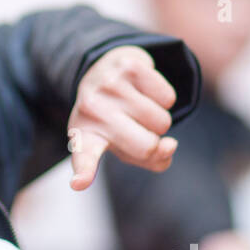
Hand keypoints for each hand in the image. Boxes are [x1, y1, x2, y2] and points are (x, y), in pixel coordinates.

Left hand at [68, 45, 177, 189]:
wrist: (106, 69)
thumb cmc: (117, 118)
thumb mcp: (126, 145)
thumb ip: (152, 159)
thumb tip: (170, 146)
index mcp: (85, 137)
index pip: (83, 158)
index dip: (84, 173)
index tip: (79, 183)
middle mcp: (91, 110)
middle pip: (147, 146)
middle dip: (156, 142)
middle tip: (138, 127)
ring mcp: (108, 85)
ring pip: (162, 121)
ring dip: (160, 118)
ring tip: (138, 107)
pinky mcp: (128, 66)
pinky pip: (168, 97)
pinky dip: (164, 97)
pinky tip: (143, 89)